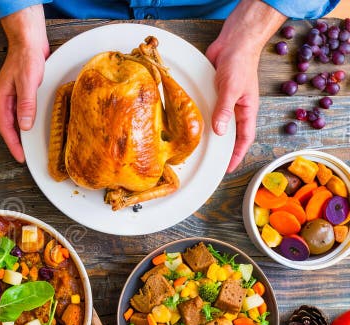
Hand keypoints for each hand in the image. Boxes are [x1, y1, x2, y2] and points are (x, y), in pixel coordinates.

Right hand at [0, 5, 48, 162]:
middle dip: (15, 142)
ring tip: (29, 145)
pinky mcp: (22, 91)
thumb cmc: (26, 57)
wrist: (29, 40)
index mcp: (2, 98)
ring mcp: (13, 95)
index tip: (20, 156)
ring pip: (15, 119)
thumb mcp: (27, 82)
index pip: (5, 127)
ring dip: (21, 132)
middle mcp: (5, 98)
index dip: (13, 144)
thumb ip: (26, 105)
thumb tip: (24, 126)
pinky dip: (27, 120)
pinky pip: (22, 111)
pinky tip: (33, 125)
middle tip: (24, 155)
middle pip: (8, 126)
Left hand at [205, 39, 258, 173]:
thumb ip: (225, 109)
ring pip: (219, 122)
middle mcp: (237, 108)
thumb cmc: (240, 64)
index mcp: (247, 110)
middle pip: (230, 133)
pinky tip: (192, 124)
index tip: (228, 168)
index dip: (237, 154)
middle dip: (223, 149)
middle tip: (210, 162)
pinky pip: (209, 109)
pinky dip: (202, 117)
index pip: (244, 138)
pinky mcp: (215, 92)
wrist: (234, 42)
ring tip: (199, 148)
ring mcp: (226, 100)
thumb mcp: (232, 89)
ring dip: (211, 134)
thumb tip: (219, 131)